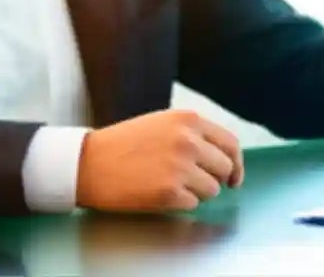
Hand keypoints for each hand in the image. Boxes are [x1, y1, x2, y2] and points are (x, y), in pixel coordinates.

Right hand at [76, 109, 243, 212]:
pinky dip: (181, 203)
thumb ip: (194, 133)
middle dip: (215, 178)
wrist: (87, 163)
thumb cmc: (124, 144)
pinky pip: (193, 204)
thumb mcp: (163, 123)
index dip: (236, 163)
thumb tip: (224, 156)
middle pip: (225, 168)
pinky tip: (159, 193)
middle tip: (196, 182)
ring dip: (197, 192)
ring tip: (171, 184)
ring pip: (212, 189)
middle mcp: (189, 141)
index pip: (230, 144)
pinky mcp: (169, 193)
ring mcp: (180, 167)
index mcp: (189, 120)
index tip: (233, 176)